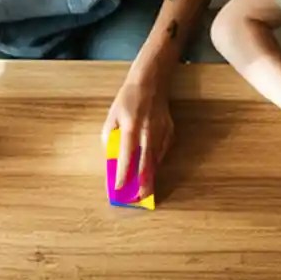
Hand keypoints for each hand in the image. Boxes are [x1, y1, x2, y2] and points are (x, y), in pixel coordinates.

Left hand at [102, 78, 172, 197]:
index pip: (126, 156)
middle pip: (146, 163)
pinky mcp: (170, 131)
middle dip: (143, 182)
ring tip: (146, 190)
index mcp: (130, 127)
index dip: (123, 174)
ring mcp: (161, 131)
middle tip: (139, 197)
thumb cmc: (128, 99)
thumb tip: (112, 158)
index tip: (119, 188)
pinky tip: (152, 170)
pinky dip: (156, 162)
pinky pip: (162, 151)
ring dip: (151, 176)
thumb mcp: (112, 116)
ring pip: (156, 159)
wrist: (150, 82)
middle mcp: (148, 131)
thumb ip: (110, 138)